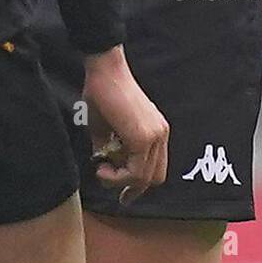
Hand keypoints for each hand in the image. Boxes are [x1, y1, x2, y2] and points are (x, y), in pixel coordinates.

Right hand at [82, 46, 168, 205]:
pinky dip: (118, 176)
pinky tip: (102, 167)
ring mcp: (155, 136)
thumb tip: (103, 165)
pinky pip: (135, 171)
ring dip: (119, 181)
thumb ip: (109, 147)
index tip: (122, 194)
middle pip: (155, 178)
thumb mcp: (105, 126)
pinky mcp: (143, 138)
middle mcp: (161, 134)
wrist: (103, 68)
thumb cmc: (101, 90)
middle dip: (131, 187)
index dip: (138, 184)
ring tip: (101, 170)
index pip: (156, 167)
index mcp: (156, 130)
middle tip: (108, 183)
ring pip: (145, 178)